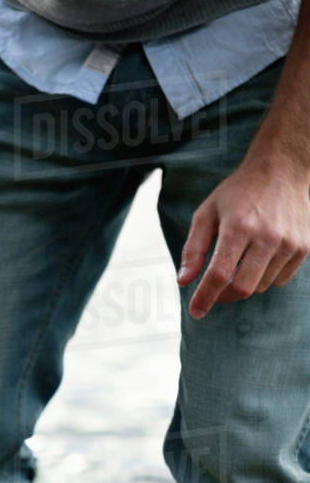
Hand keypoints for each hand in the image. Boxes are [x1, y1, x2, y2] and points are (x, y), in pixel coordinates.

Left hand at [177, 158, 309, 318]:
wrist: (282, 170)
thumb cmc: (238, 192)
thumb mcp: (207, 213)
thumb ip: (193, 248)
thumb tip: (184, 281)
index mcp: (238, 227)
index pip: (219, 274)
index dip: (205, 297)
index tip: (195, 312)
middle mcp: (267, 237)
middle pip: (242, 287)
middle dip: (223, 296)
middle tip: (214, 291)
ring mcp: (289, 243)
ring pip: (260, 286)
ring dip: (244, 284)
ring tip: (238, 262)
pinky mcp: (303, 247)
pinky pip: (279, 279)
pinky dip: (264, 277)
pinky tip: (258, 258)